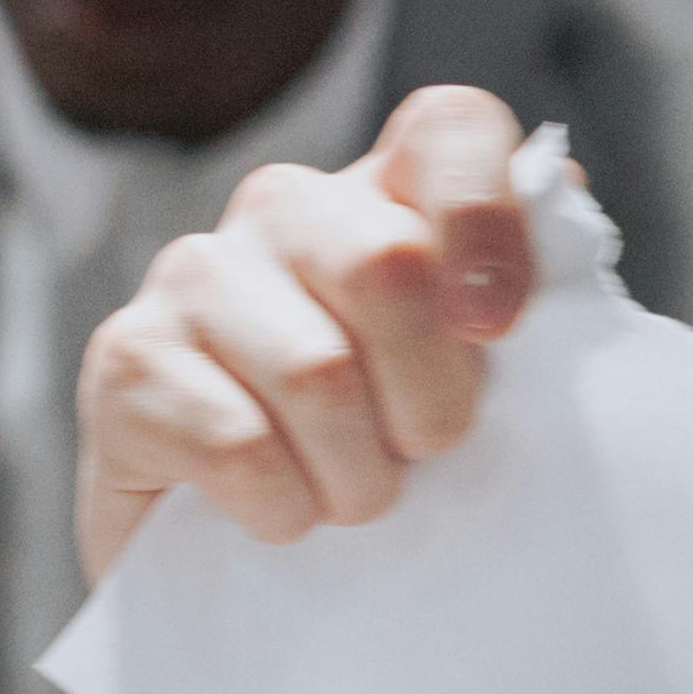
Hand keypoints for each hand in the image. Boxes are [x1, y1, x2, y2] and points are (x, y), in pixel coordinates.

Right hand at [72, 81, 539, 583]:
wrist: (239, 566)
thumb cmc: (386, 457)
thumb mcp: (478, 383)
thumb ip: (526, 308)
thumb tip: (567, 213)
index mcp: (389, 192)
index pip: (451, 127)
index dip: (488, 217)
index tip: (497, 329)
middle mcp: (287, 208)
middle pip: (389, 266)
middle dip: (433, 400)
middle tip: (424, 457)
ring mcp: (194, 273)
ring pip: (316, 372)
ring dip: (359, 475)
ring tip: (353, 498)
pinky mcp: (125, 358)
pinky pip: (238, 443)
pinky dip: (284, 507)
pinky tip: (280, 512)